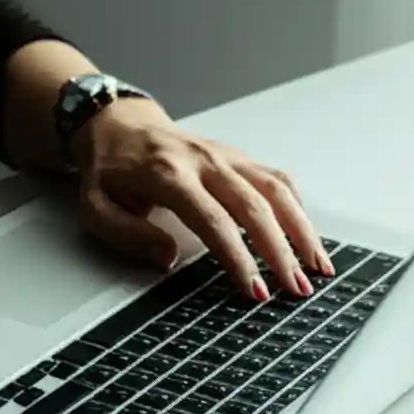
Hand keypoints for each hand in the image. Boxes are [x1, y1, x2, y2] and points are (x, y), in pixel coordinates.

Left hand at [74, 99, 333, 299]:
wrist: (118, 124)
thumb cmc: (109, 170)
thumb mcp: (95, 206)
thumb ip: (127, 234)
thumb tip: (168, 259)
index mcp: (168, 174)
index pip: (213, 219)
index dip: (238, 257)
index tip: (254, 289)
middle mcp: (205, 160)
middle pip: (254, 206)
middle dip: (280, 251)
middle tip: (295, 288)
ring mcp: (226, 155)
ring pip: (275, 189)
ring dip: (301, 230)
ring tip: (318, 266)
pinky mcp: (238, 156)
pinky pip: (276, 178)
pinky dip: (297, 207)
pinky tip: (307, 236)